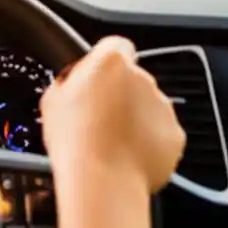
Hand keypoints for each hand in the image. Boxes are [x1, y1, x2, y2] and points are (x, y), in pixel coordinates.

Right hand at [40, 36, 184, 192]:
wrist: (101, 181)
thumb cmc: (74, 142)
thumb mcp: (52, 102)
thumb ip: (68, 83)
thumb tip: (70, 86)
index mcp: (111, 62)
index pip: (116, 46)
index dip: (106, 63)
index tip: (97, 79)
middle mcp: (143, 78)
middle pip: (133, 79)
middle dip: (120, 95)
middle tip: (98, 120)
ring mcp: (163, 107)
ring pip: (149, 108)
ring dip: (135, 120)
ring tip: (111, 145)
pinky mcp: (175, 135)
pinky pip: (161, 134)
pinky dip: (149, 143)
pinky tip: (127, 158)